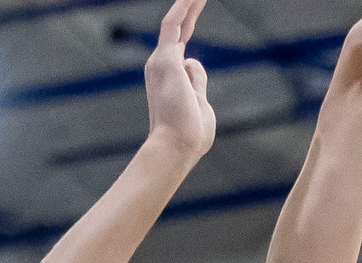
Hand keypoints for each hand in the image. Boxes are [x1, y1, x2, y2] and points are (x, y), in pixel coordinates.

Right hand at [144, 0, 214, 161]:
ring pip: (176, 22)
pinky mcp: (165, 60)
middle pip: (178, 27)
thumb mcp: (200, 103)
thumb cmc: (190, 135)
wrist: (177, 147)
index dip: (190, 20)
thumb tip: (193, 63)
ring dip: (189, 3)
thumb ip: (197, 81)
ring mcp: (162, 62)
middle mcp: (161, 65)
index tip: (198, 3)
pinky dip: (182, 7)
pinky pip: (173, 24)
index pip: (181, 42)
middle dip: (189, 6)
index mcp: (169, 77)